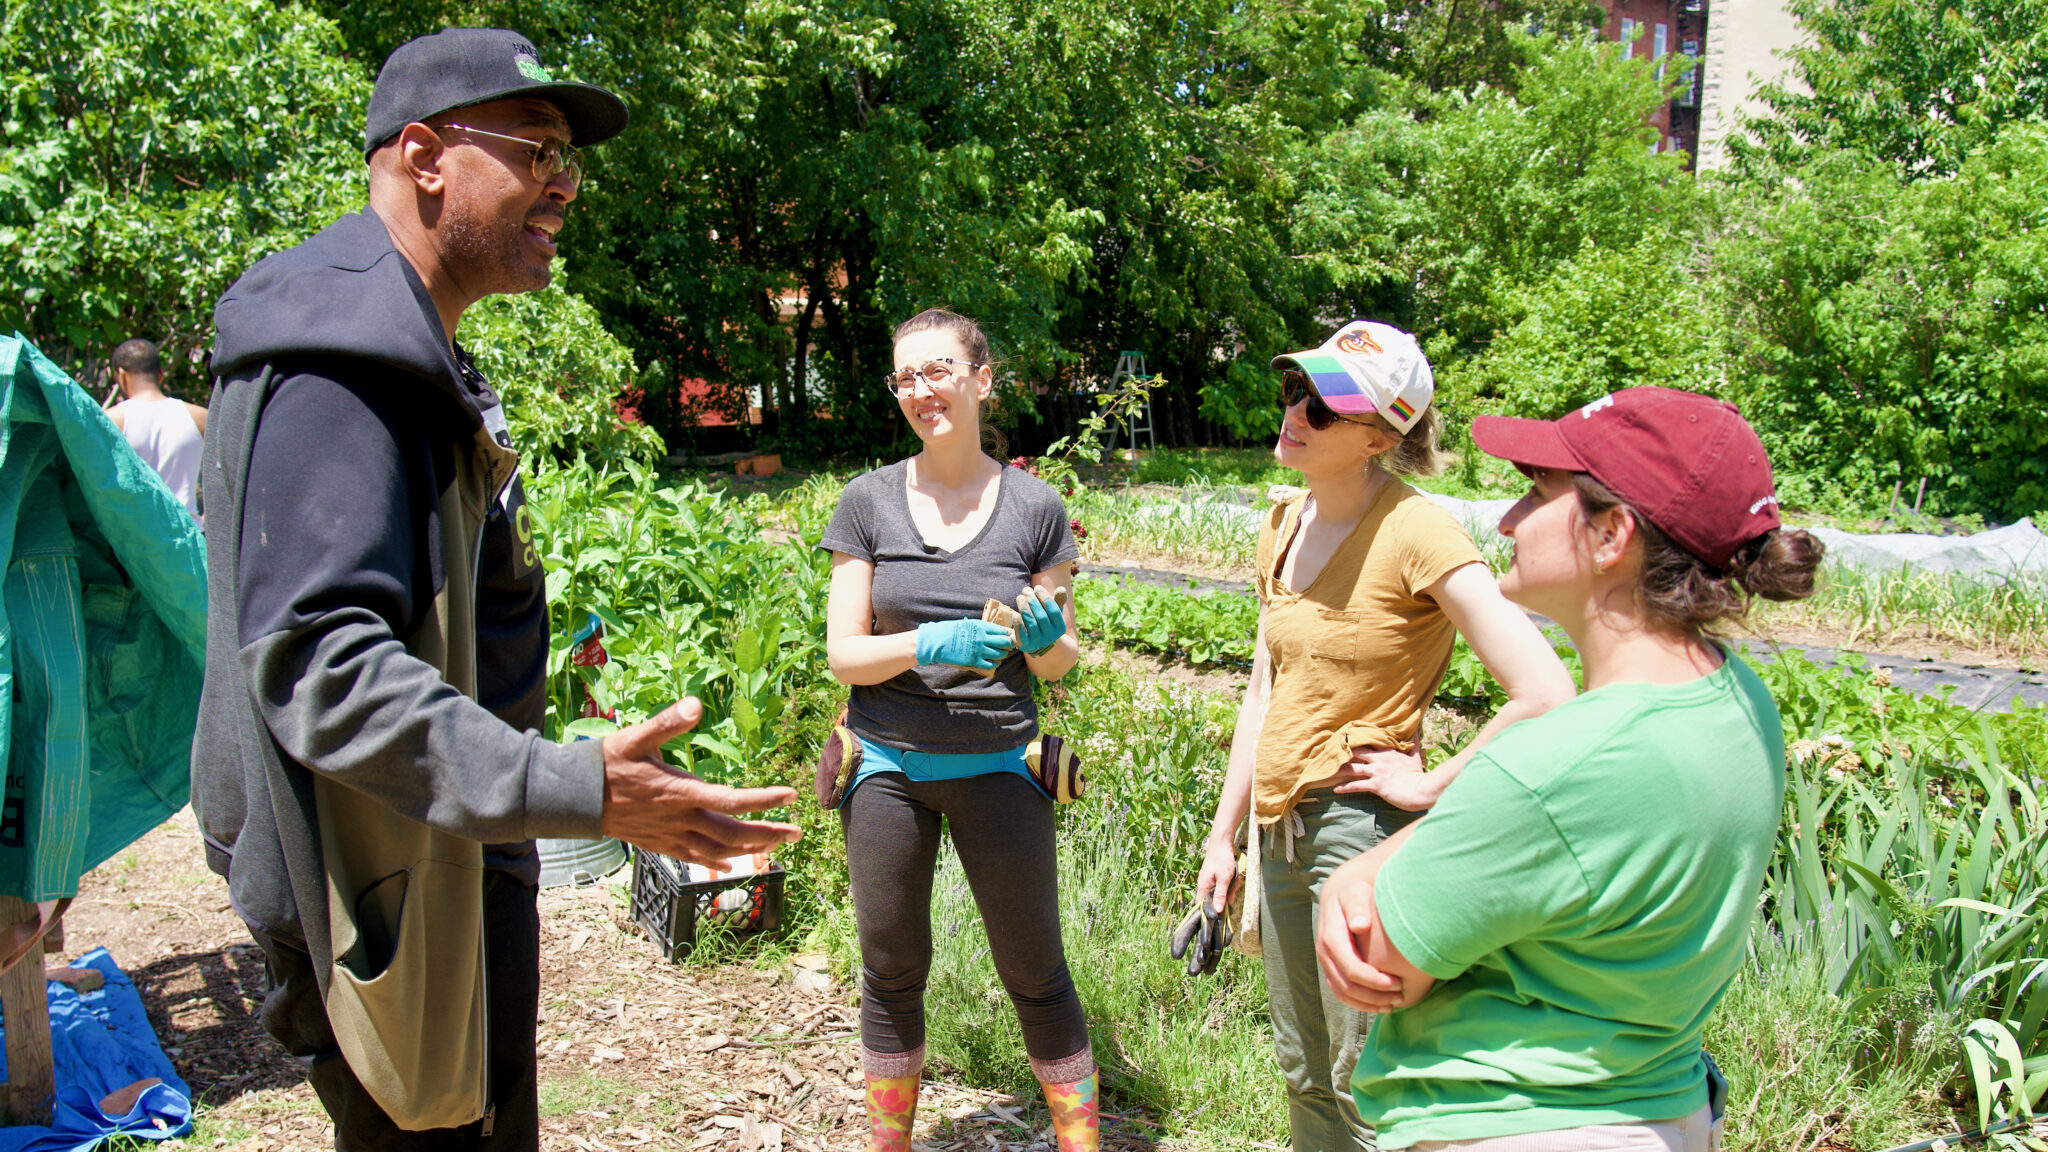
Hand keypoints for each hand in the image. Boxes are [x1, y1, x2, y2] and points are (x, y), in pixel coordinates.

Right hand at [599, 698, 801, 866]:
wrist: (577, 798)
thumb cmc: (607, 764)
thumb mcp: (636, 737)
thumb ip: (667, 723)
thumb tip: (694, 705)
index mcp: (680, 792)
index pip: (732, 800)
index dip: (764, 800)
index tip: (790, 795)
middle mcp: (681, 819)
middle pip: (734, 834)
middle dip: (769, 833)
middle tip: (798, 831)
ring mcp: (672, 837)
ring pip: (719, 851)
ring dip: (751, 850)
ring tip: (777, 845)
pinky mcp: (662, 845)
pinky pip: (697, 860)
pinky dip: (719, 863)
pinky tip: (733, 865)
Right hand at [915, 618, 1013, 669]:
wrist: (936, 641)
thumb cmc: (949, 630)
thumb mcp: (966, 624)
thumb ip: (979, 628)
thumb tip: (992, 631)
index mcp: (980, 626)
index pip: (1001, 630)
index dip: (1007, 634)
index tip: (1008, 636)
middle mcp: (982, 638)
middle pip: (1004, 642)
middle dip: (1008, 645)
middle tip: (1007, 646)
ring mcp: (979, 650)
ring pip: (1000, 654)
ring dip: (1002, 655)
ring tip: (1000, 654)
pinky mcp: (974, 661)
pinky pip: (991, 664)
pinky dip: (995, 664)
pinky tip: (993, 662)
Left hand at [1015, 585, 1067, 655]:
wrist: (1036, 643)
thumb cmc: (1044, 621)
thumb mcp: (1052, 612)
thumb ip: (1057, 601)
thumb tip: (1062, 589)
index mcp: (1060, 627)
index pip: (1054, 611)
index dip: (1045, 598)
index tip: (1037, 587)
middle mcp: (1051, 636)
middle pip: (1041, 617)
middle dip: (1032, 601)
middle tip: (1026, 590)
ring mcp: (1038, 642)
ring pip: (1031, 624)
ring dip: (1024, 609)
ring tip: (1019, 597)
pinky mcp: (1026, 645)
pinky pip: (1022, 634)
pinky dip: (1018, 624)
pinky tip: (1014, 614)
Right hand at [1195, 833, 1240, 915]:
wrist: (1222, 842)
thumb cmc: (1222, 859)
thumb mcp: (1224, 879)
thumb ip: (1221, 895)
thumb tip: (1218, 911)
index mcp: (1203, 886)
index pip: (1202, 905)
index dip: (1211, 910)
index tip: (1222, 912)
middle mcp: (1204, 884)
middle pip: (1215, 898)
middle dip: (1227, 894)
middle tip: (1234, 886)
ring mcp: (1210, 879)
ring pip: (1221, 890)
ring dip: (1231, 886)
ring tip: (1236, 877)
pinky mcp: (1215, 875)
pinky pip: (1223, 884)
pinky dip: (1230, 881)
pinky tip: (1234, 875)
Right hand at [1315, 865, 1414, 1012]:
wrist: (1340, 894)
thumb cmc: (1355, 894)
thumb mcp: (1356, 894)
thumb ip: (1358, 907)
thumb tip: (1360, 925)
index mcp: (1331, 938)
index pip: (1352, 968)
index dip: (1374, 981)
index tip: (1398, 983)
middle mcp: (1325, 953)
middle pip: (1347, 986)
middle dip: (1375, 996)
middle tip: (1401, 997)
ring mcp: (1326, 963)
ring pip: (1343, 994)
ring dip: (1368, 1004)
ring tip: (1394, 1004)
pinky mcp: (1331, 968)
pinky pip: (1342, 993)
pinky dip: (1360, 1004)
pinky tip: (1382, 1005)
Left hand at [1328, 744, 1437, 809]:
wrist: (1422, 790)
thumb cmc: (1418, 775)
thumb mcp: (1415, 757)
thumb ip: (1413, 744)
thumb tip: (1415, 732)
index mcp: (1388, 752)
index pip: (1368, 742)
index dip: (1355, 740)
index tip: (1343, 737)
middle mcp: (1379, 759)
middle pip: (1356, 752)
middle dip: (1342, 751)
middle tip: (1329, 751)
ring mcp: (1377, 772)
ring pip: (1353, 768)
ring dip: (1339, 769)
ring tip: (1327, 771)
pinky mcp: (1376, 785)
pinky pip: (1356, 785)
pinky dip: (1345, 787)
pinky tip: (1335, 789)